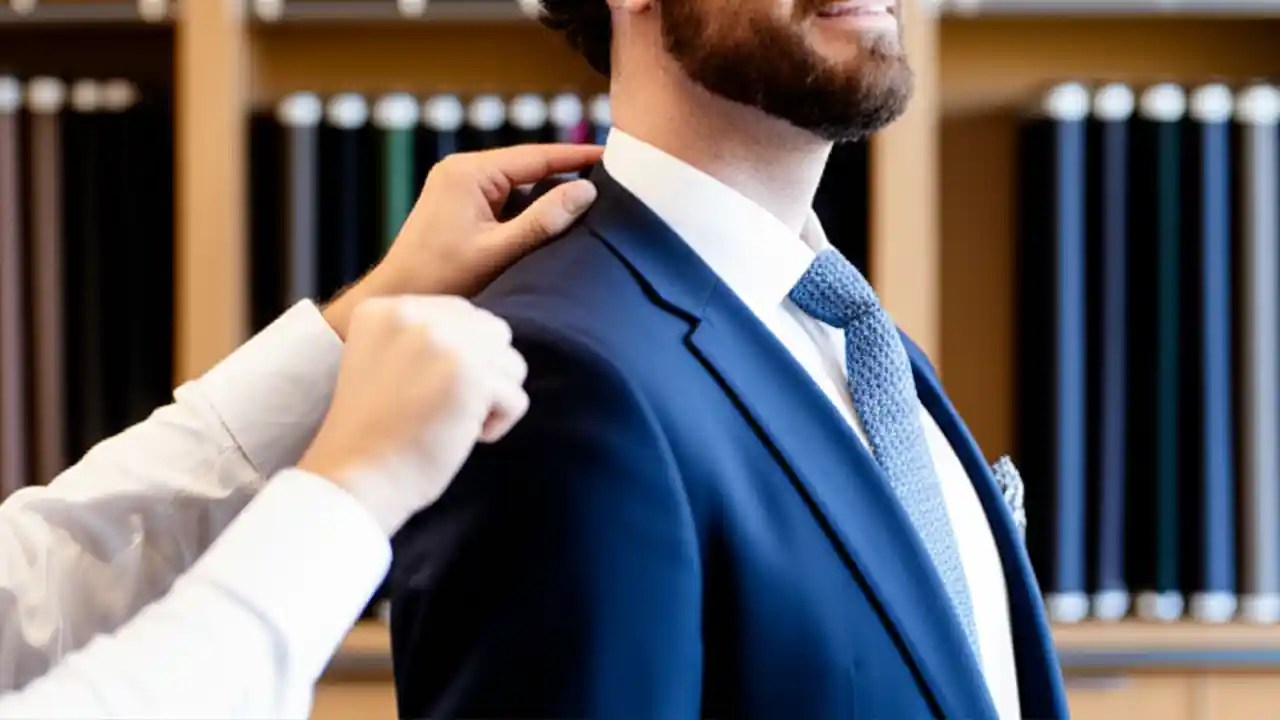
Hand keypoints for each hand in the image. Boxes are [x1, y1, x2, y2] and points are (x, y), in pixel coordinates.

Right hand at [299, 295, 528, 534]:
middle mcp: (414, 315)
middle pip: (493, 332)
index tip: (425, 392)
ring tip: (452, 422)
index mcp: (385, 310)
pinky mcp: (473, 375)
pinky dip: (496, 426)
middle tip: (445, 408)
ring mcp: (445, 341)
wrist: (354, 478)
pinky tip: (459, 438)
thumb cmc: (373, 435)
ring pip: (510, 363)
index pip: (460, 314)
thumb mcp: (384, 363)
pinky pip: (515, 398)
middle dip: (483, 373)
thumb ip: (426, 338)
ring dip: (491, 400)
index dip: (459, 360)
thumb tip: (492, 336)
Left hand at [324, 143, 602, 339]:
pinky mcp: (460, 207)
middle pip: (530, 169)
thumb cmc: (440, 279)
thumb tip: (586, 192)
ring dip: (547, 200)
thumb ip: (544, 221)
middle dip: (566, 178)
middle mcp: (462, 171)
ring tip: (589, 209)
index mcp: (468, 172)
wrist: (396, 299)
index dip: (577, 157)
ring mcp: (459, 187)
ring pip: (519, 187)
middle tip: (612, 186)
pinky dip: (528, 214)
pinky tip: (553, 229)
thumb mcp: (500, 251)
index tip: (614, 157)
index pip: (536, 156)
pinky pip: (505, 202)